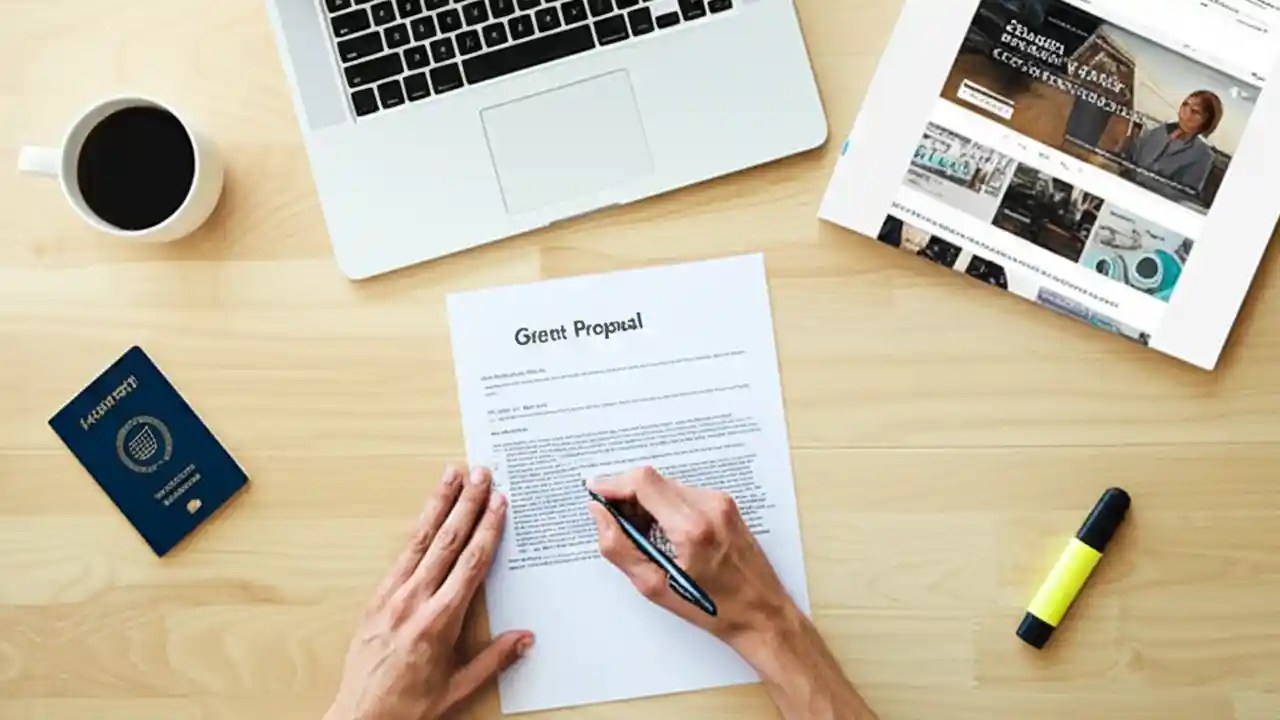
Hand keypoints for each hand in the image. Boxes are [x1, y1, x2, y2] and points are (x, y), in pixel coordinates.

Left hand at [325, 466, 533, 719]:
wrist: (360, 719)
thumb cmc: (408, 708)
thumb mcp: (458, 688)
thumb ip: (493, 659)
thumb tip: (526, 637)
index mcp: (438, 621)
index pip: (470, 563)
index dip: (487, 529)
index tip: (498, 503)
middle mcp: (413, 601)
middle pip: (446, 541)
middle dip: (466, 503)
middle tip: (479, 473)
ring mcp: (391, 596)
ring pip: (420, 540)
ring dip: (437, 504)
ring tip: (450, 476)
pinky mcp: (376, 598)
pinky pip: (400, 556)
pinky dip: (416, 530)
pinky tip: (425, 514)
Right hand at [587, 467, 876, 719]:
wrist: (761, 612)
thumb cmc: (714, 607)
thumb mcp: (655, 586)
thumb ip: (619, 547)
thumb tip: (600, 515)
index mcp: (692, 527)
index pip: (643, 482)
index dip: (613, 482)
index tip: (596, 490)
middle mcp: (710, 506)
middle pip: (653, 480)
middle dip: (627, 495)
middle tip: (616, 522)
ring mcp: (721, 503)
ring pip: (667, 486)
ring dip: (647, 502)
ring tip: (644, 535)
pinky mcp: (726, 504)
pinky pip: (684, 493)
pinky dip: (666, 506)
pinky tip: (665, 532)